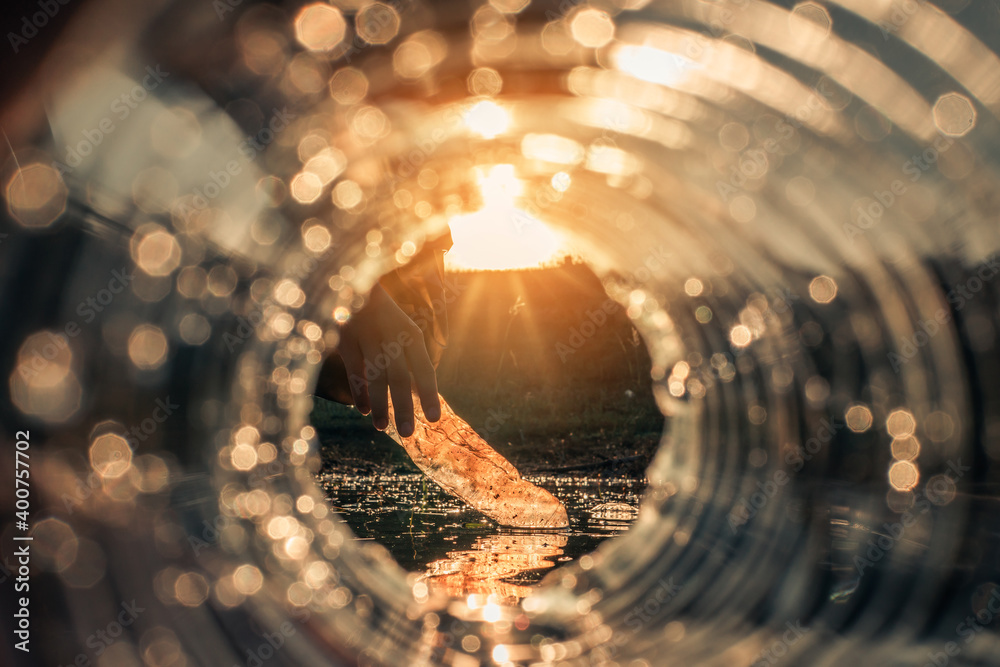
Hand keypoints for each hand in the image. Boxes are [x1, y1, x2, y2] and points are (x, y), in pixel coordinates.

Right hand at [336, 284, 440, 436]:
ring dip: (380, 405)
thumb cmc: (383, 314)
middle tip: (408, 433)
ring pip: (374, 377)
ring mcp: (366, 336)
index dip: (428, 394)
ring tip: (384, 429)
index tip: (434, 419)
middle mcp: (390, 334)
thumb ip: (410, 359)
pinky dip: (359, 393)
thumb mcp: (401, 329)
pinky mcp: (345, 339)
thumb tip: (420, 394)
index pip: (424, 368)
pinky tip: (365, 411)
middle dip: (403, 407)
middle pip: (398, 377)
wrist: (353, 280)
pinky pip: (354, 371)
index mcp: (410, 332)